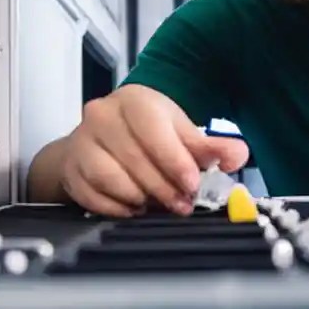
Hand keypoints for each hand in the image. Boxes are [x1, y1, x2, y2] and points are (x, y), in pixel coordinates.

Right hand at [60, 85, 249, 217]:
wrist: (101, 138)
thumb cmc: (146, 135)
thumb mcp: (181, 133)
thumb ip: (212, 146)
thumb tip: (237, 156)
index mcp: (135, 100)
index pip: (154, 129)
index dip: (174, 160)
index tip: (191, 183)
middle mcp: (103, 115)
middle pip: (134, 158)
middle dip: (163, 187)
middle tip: (181, 204)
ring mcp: (82, 141)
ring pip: (110, 177)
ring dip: (139, 198)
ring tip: (156, 204)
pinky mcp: (71, 167)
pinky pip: (93, 195)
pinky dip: (116, 207)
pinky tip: (133, 208)